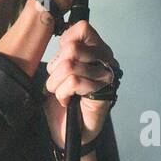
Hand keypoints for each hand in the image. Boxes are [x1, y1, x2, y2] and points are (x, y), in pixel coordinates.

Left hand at [43, 19, 119, 147]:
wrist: (67, 132)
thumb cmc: (62, 101)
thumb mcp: (58, 71)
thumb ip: (63, 53)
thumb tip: (64, 42)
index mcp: (95, 50)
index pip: (83, 28)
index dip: (66, 41)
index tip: (60, 60)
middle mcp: (104, 60)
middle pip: (72, 48)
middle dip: (55, 69)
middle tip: (58, 83)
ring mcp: (106, 77)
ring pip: (70, 66)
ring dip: (56, 84)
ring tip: (61, 93)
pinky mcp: (103, 93)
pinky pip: (74, 82)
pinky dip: (63, 93)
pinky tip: (67, 101)